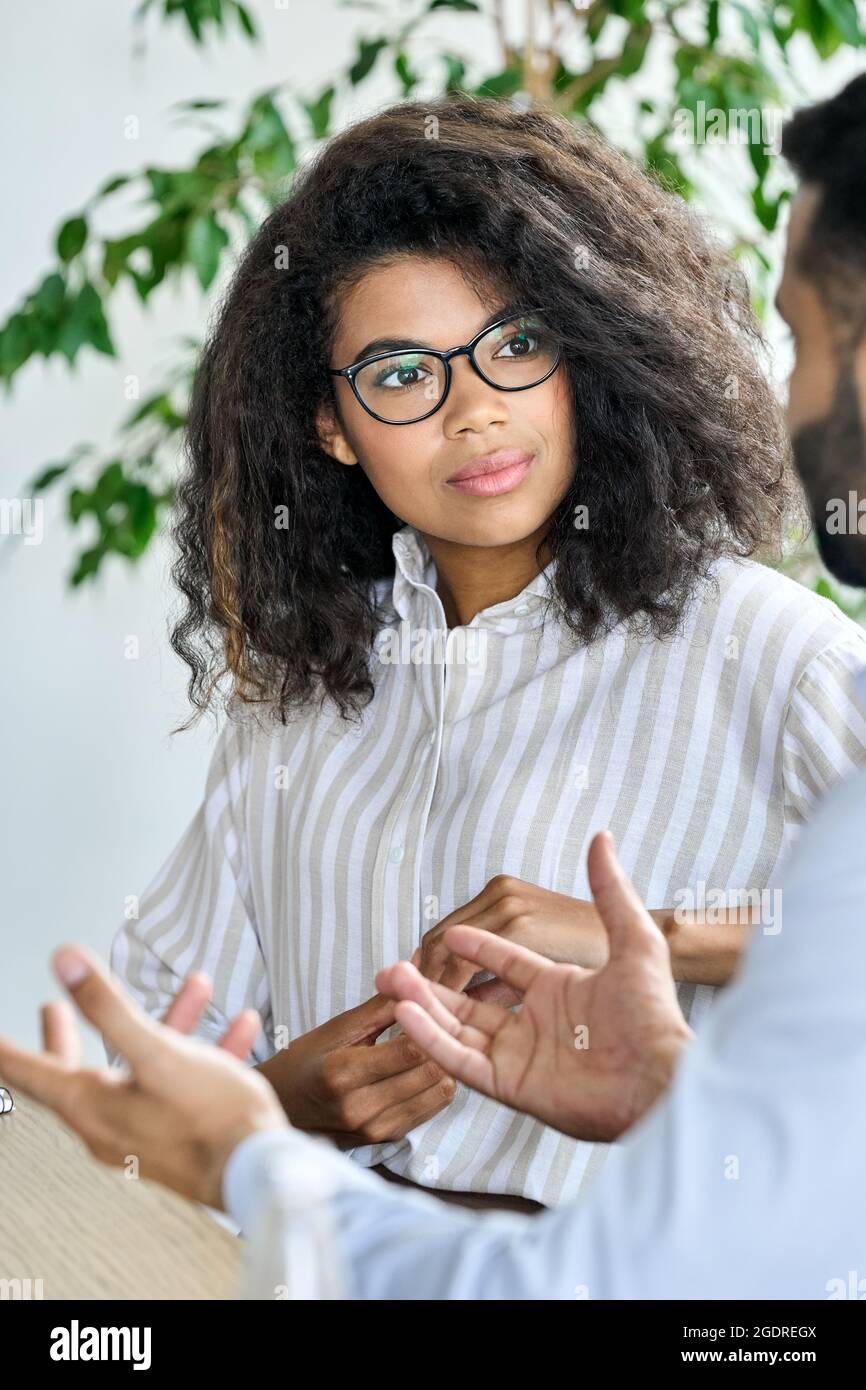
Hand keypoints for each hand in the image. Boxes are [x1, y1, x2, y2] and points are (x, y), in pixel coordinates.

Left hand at [0, 946, 286, 1209]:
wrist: (262, 1173)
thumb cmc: (210, 1120)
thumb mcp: (157, 1051)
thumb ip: (109, 1006)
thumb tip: (65, 964)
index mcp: (93, 1104)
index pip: (30, 1073)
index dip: (6, 1050)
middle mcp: (111, 1123)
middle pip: (77, 1070)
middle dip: (70, 1032)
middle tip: (54, 1010)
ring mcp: (145, 1131)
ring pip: (140, 1067)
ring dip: (163, 1024)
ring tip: (188, 993)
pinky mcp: (180, 1134)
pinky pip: (183, 1083)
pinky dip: (203, 1052)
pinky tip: (236, 1030)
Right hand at [256, 995, 455, 1145]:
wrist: (281, 1108)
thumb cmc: (305, 1061)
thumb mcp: (337, 1027)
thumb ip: (381, 1005)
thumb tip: (416, 975)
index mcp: (343, 1072)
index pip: (410, 1048)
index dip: (430, 1022)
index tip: (434, 1004)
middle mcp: (360, 1107)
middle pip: (430, 1070)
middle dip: (442, 1040)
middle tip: (443, 1020)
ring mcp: (374, 1129)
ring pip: (438, 1091)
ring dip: (444, 1063)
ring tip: (435, 1043)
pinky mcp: (384, 1140)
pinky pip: (431, 1110)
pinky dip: (435, 1085)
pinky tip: (424, 1068)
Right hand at [377, 831, 692, 1142]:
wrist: (664, 1072)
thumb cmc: (655, 1012)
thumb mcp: (635, 938)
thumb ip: (609, 888)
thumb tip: (603, 836)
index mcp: (556, 989)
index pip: (503, 965)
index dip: (475, 950)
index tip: (448, 937)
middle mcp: (534, 1023)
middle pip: (468, 999)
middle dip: (429, 982)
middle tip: (394, 967)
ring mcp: (521, 1055)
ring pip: (457, 1027)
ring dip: (422, 1005)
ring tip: (390, 982)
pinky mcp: (512, 1085)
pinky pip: (462, 1060)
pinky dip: (432, 1038)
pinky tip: (407, 1013)